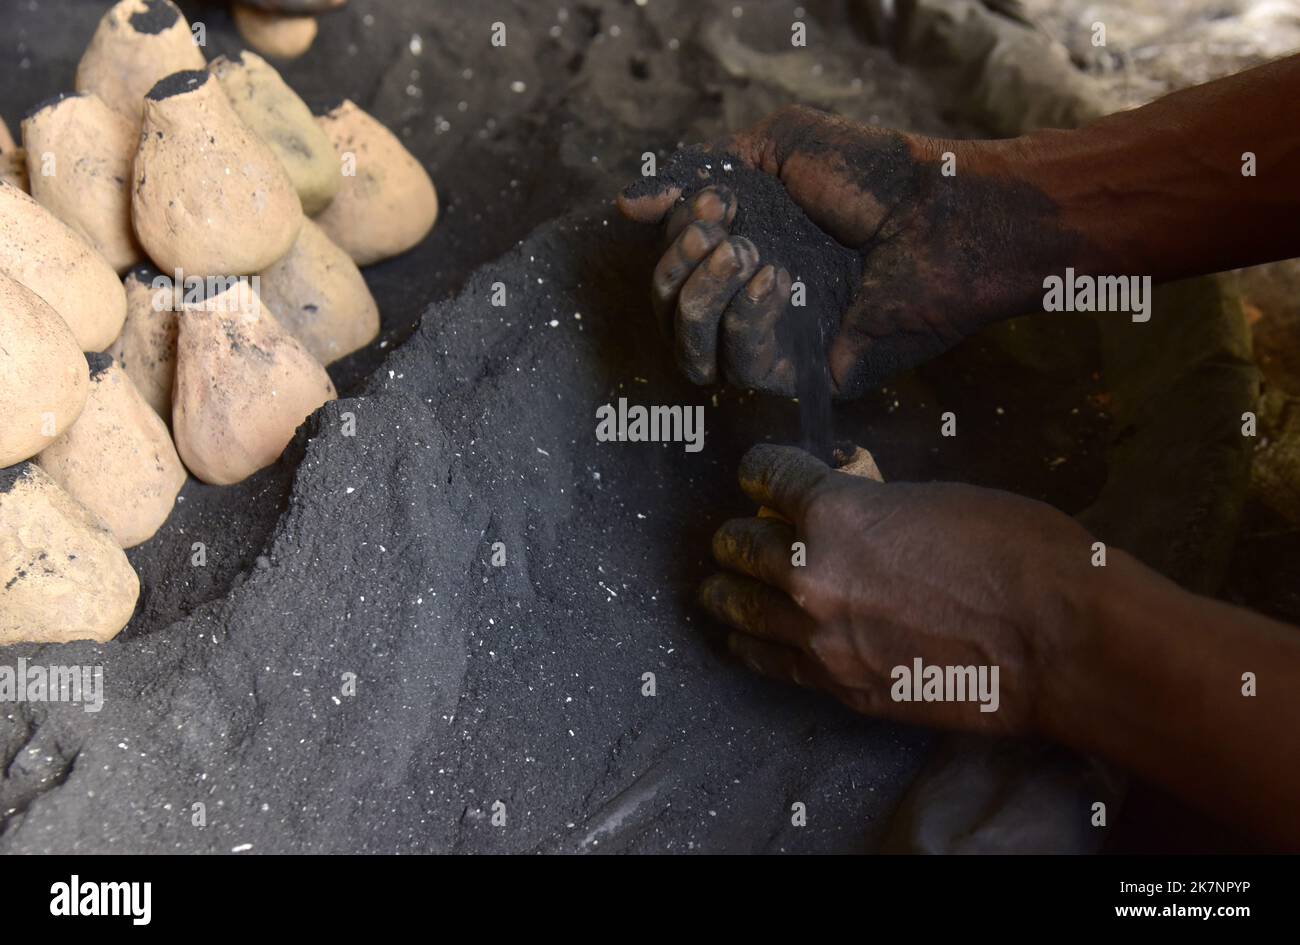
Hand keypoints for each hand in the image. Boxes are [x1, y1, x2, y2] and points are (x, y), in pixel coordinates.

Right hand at [619, 106, 1074, 396]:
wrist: (937, 215)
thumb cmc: (870, 176)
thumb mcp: (774, 147)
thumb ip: (697, 174)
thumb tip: (627, 205)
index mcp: (741, 254)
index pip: (670, 272)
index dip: (672, 241)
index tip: (713, 202)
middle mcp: (750, 304)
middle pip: (668, 317)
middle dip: (678, 271)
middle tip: (726, 233)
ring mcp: (776, 344)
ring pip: (692, 354)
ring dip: (703, 297)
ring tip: (751, 255)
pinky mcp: (803, 377)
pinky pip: (742, 367)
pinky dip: (748, 318)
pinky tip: (781, 281)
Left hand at [698, 444, 1097, 733]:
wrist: (1060, 643)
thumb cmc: (1019, 554)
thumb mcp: (936, 500)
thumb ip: (874, 505)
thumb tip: (849, 505)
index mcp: (834, 512)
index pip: (765, 477)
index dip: (764, 471)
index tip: (766, 476)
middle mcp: (809, 574)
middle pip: (735, 546)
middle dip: (741, 534)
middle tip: (750, 535)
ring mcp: (819, 637)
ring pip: (736, 606)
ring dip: (732, 589)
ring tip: (729, 585)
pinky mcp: (839, 687)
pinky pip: (767, 660)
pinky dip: (753, 643)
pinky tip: (750, 638)